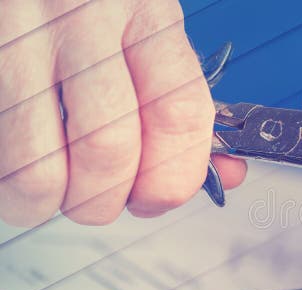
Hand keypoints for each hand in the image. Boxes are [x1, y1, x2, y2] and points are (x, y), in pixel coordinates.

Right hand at [0, 0, 246, 226]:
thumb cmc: (92, 0)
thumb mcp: (149, 29)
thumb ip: (181, 100)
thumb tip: (223, 174)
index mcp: (146, 16)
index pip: (178, 115)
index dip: (173, 179)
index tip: (159, 198)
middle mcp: (84, 21)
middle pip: (109, 150)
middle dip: (107, 201)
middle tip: (101, 199)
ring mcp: (20, 37)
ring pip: (39, 167)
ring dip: (48, 200)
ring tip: (51, 187)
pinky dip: (8, 178)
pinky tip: (18, 157)